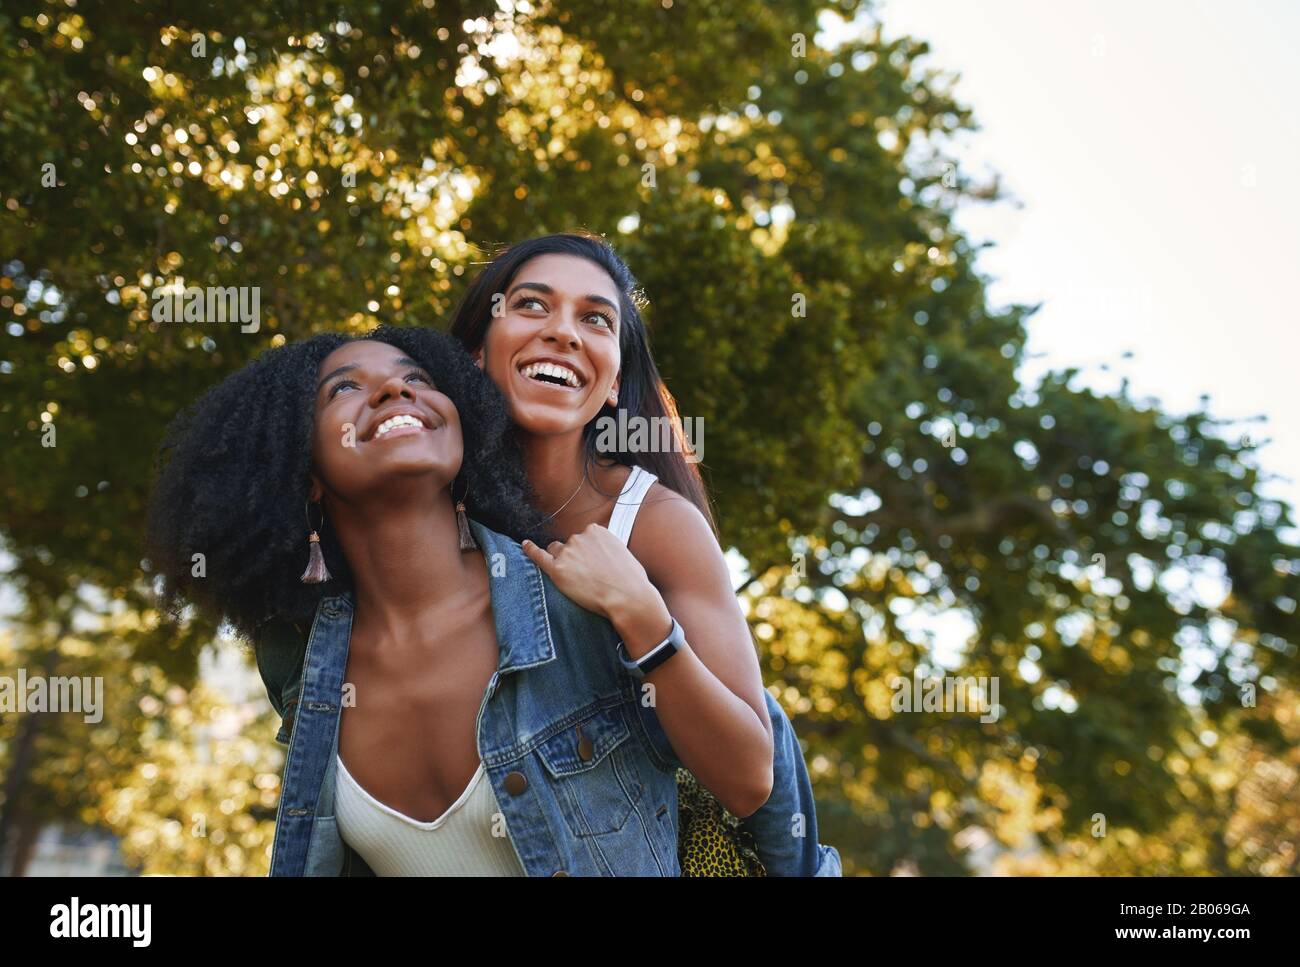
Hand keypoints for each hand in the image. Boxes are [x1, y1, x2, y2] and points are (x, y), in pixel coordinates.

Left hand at [521, 523, 656, 622]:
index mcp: (596, 531)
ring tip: (574, 578)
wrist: (628, 597)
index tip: (593, 563)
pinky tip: (524, 546)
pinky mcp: (558, 570)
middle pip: (568, 544)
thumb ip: (607, 548)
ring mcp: (567, 553)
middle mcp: (579, 537)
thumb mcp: (623, 553)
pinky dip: (530, 550)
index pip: (583, 537)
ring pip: (556, 552)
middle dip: (573, 556)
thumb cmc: (631, 580)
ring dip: (561, 561)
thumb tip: (603, 555)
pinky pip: (538, 556)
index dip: (587, 551)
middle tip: (587, 576)